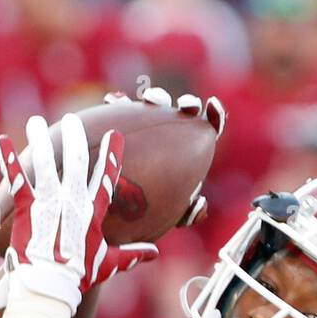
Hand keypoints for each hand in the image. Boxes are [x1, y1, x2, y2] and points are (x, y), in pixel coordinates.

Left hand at [0, 114, 157, 317]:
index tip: (114, 135)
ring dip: (41, 140)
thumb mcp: (108, 265)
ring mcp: (49, 204)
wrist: (49, 288)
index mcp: (93, 215)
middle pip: (76, 162)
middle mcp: (72, 204)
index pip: (105, 179)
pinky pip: (17, 180)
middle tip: (72, 120)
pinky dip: (8, 160)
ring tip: (36, 122)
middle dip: (75, 138)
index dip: (111, 156)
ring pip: (46, 164)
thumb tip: (155, 253)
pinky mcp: (27, 210)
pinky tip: (1, 141)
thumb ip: (132, 254)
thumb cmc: (78, 278)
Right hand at [104, 85, 226, 226]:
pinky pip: (118, 109)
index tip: (212, 105)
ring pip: (156, 106)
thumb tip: (201, 204)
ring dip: (156, 99)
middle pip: (185, 114)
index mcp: (185, 156)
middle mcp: (168, 139)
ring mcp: (143, 130)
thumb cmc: (134, 215)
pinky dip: (118, 103)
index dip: (214, 116)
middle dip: (188, 105)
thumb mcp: (164, 218)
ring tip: (150, 102)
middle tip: (185, 107)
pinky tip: (110, 101)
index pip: (206, 132)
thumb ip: (185, 213)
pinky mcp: (116, 124)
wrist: (101, 209)